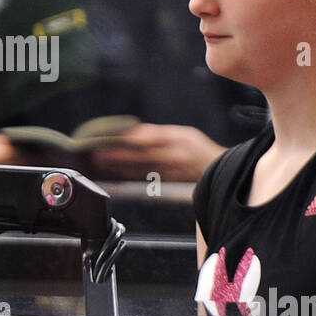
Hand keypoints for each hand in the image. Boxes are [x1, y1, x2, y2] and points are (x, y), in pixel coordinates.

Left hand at [90, 123, 224, 181]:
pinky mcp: (166, 184)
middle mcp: (173, 158)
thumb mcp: (183, 133)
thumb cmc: (199, 149)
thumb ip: (157, 132)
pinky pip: (144, 179)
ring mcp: (169, 173)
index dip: (128, 141)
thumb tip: (134, 131)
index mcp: (177, 142)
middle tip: (98, 154)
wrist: (217, 171)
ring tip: (100, 163)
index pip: (148, 140)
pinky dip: (128, 176)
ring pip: (139, 171)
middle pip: (140, 157)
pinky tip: (115, 173)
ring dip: (118, 167)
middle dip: (117, 157)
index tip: (110, 140)